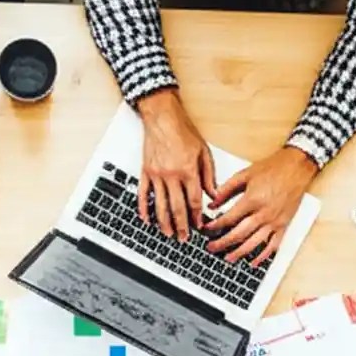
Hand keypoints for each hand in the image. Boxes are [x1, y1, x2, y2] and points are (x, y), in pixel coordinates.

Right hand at [137, 89, 216, 241]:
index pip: (194, 200)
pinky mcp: (145, 172)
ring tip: (168, 233)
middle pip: (176, 207)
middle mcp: (171, 175)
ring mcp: (156, 175)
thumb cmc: (183, 131)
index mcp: (187, 170)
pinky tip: (146, 219)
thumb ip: (208, 174)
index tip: (199, 226)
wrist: (162, 117)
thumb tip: (213, 193)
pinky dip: (144, 208)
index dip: (197, 216)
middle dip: (181, 225)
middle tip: (183, 237)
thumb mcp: (203, 151)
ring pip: (160, 205)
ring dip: (164, 222)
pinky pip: (143, 194)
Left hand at [205, 148, 317, 265]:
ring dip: (239, 253)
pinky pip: (273, 246)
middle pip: (238, 235)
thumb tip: (213, 202)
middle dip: (222, 243)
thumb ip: (227, 189)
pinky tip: (254, 262)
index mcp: (252, 200)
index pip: (228, 218)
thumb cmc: (274, 168)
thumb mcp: (245, 174)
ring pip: (253, 244)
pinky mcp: (283, 225)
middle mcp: (263, 213)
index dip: (215, 225)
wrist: (297, 167)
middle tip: (211, 248)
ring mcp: (274, 222)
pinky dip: (263, 256)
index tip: (207, 228)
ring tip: (228, 258)